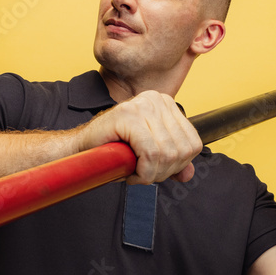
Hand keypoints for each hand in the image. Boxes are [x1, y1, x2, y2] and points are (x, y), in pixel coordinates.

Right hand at [77, 90, 201, 183]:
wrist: (82, 148)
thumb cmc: (114, 150)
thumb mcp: (150, 156)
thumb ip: (172, 163)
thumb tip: (189, 174)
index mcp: (166, 105)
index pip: (192, 143)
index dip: (177, 166)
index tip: (155, 170)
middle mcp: (157, 100)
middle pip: (181, 150)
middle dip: (163, 172)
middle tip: (142, 174)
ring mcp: (142, 105)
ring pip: (167, 153)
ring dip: (151, 174)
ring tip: (135, 172)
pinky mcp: (128, 115)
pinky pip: (150, 153)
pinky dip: (143, 172)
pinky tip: (130, 173)